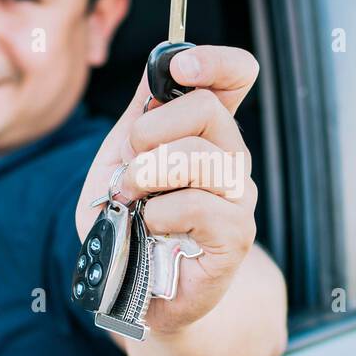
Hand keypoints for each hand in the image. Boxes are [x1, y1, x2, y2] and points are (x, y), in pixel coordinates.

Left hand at [75, 45, 259, 334]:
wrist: (136, 294)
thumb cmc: (128, 228)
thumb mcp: (118, 163)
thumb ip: (138, 116)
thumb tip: (158, 62)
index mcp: (205, 133)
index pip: (236, 76)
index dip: (214, 61)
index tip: (179, 69)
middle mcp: (230, 158)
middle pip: (208, 108)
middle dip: (152, 130)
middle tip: (130, 167)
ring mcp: (238, 197)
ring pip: (200, 155)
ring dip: (147, 175)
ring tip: (130, 200)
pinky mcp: (235, 235)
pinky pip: (198, 204)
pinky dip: (160, 213)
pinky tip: (153, 227)